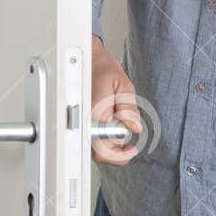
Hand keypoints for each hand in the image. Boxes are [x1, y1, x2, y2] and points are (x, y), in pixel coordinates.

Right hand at [90, 35, 141, 163]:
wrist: (88, 60)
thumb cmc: (103, 70)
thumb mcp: (123, 86)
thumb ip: (129, 109)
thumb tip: (134, 127)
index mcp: (94, 112)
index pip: (104, 145)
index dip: (119, 153)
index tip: (131, 150)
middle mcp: (84, 120)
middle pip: (96, 152)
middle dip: (114, 155)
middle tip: (129, 151)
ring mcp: (81, 122)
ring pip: (92, 148)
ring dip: (108, 150)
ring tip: (124, 146)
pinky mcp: (81, 121)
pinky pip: (90, 139)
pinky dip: (102, 143)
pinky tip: (113, 138)